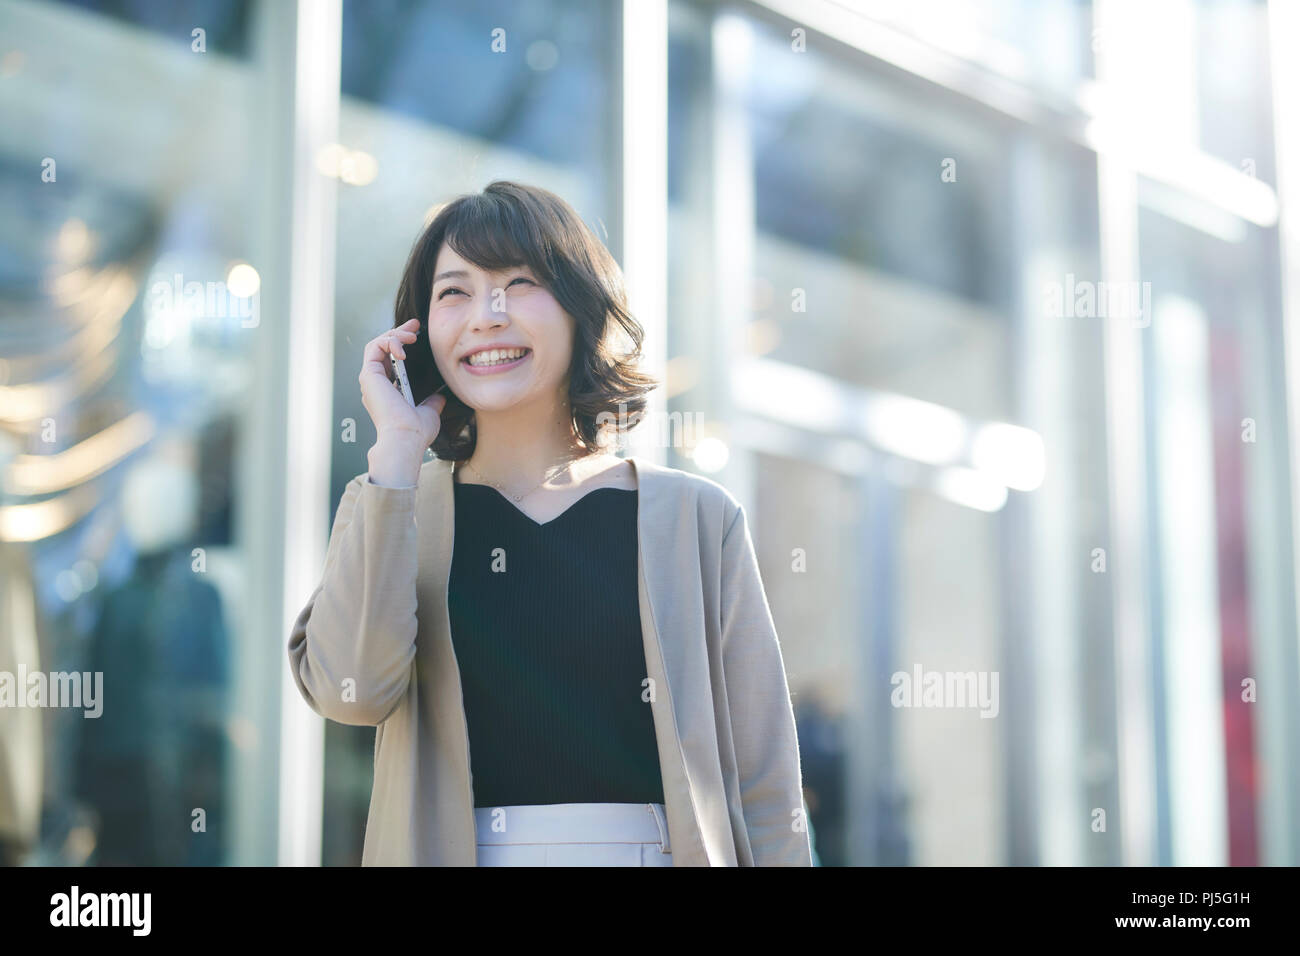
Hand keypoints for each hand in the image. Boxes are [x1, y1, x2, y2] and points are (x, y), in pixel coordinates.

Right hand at [358, 318, 446, 447]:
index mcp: (388, 390)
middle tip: (415, 325)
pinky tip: (404, 348)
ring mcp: (371, 379)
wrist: (406, 438)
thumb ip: (432, 402)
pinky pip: (374, 347)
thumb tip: (440, 397)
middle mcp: (377, 383)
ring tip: (412, 337)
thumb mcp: (429, 412)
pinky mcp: (369, 375)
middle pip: (383, 348)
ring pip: (377, 344)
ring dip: (395, 335)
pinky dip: (389, 341)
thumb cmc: (416, 431)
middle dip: (399, 332)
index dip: (403, 343)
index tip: (418, 334)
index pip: (392, 359)